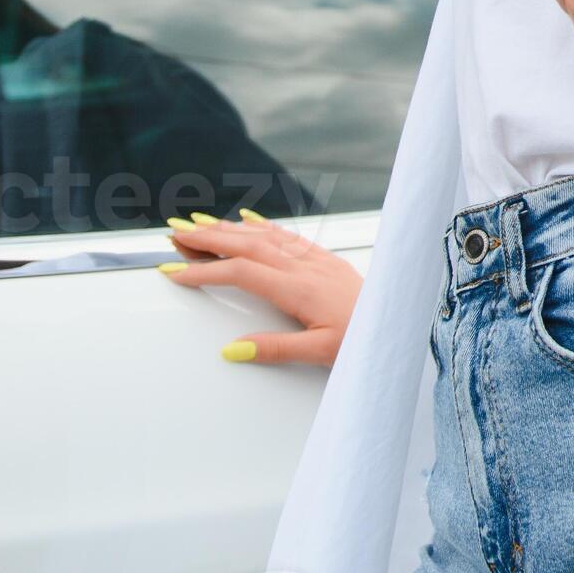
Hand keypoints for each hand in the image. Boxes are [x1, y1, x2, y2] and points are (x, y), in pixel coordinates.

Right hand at [161, 210, 364, 365]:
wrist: (399, 321)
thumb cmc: (365, 339)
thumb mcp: (321, 353)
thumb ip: (276, 349)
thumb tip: (232, 349)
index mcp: (300, 289)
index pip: (242, 273)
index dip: (206, 270)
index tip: (174, 271)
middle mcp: (306, 267)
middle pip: (247, 245)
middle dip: (208, 237)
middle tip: (174, 231)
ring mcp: (316, 260)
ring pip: (265, 236)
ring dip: (229, 227)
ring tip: (197, 223)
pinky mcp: (326, 259)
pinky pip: (287, 235)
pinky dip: (262, 225)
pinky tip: (246, 219)